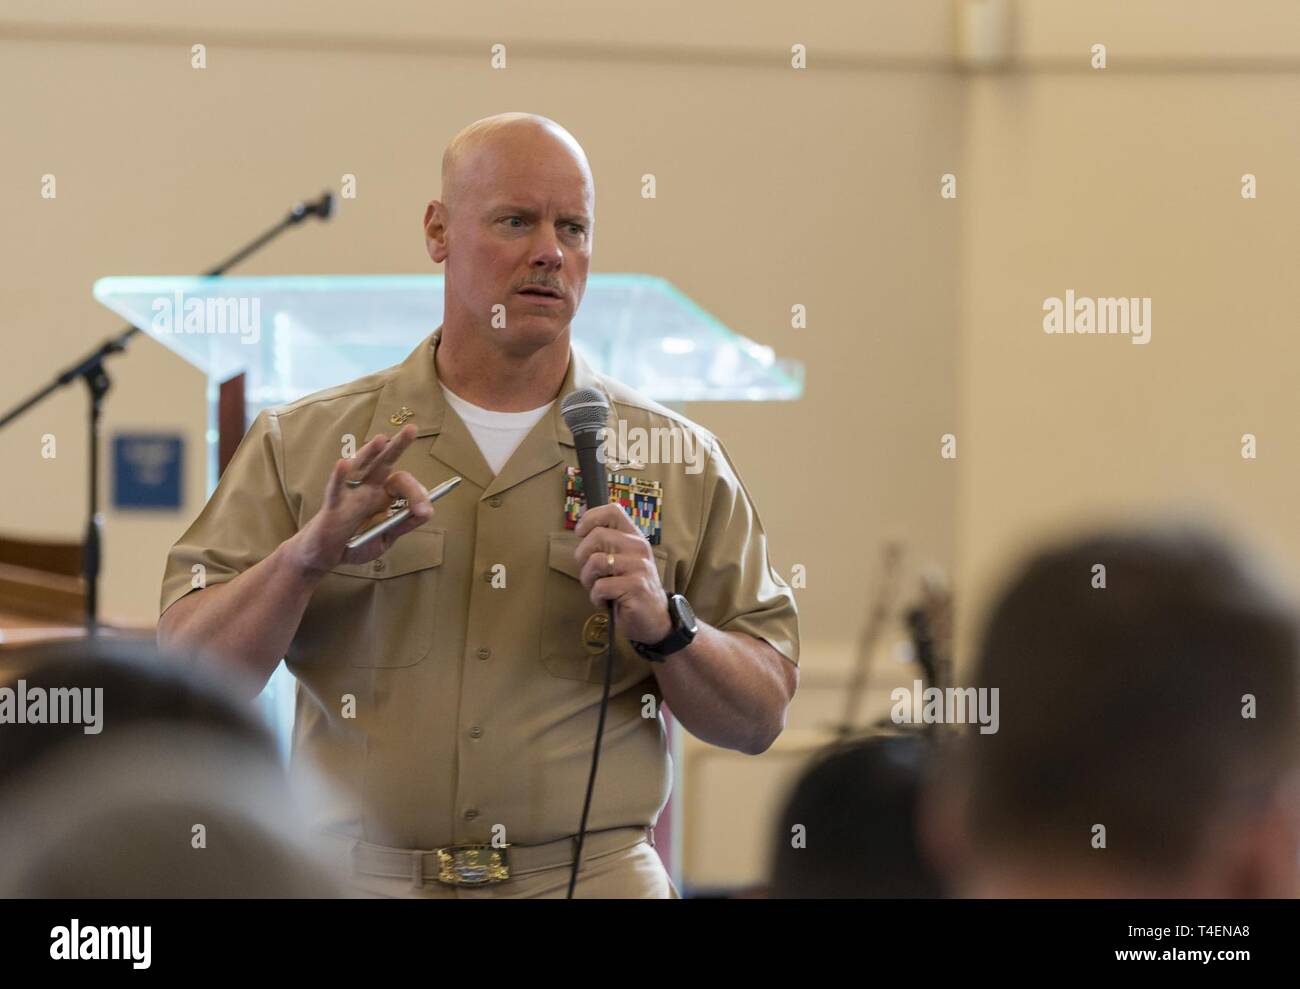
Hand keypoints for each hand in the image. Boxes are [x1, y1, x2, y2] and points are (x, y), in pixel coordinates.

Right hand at [289, 424, 434, 573]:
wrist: (326, 556)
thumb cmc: (356, 542)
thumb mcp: (386, 537)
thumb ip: (404, 524)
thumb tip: (427, 511)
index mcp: (384, 495)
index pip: (404, 483)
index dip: (417, 494)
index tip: (424, 512)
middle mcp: (368, 488)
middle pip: (385, 462)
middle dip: (399, 445)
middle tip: (412, 429)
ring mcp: (349, 493)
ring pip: (360, 467)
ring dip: (370, 452)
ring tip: (381, 439)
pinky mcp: (333, 505)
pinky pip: (335, 488)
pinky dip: (339, 476)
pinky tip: (343, 463)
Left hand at [573, 502, 671, 644]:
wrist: (654, 620)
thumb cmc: (631, 589)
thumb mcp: (622, 561)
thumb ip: (607, 545)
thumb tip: (580, 529)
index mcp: (634, 537)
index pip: (613, 511)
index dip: (590, 518)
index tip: (580, 533)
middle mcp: (639, 547)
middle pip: (597, 536)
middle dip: (582, 557)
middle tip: (590, 574)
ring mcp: (639, 566)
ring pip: (595, 561)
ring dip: (588, 580)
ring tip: (598, 590)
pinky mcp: (636, 586)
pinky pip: (600, 586)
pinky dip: (596, 598)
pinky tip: (606, 602)